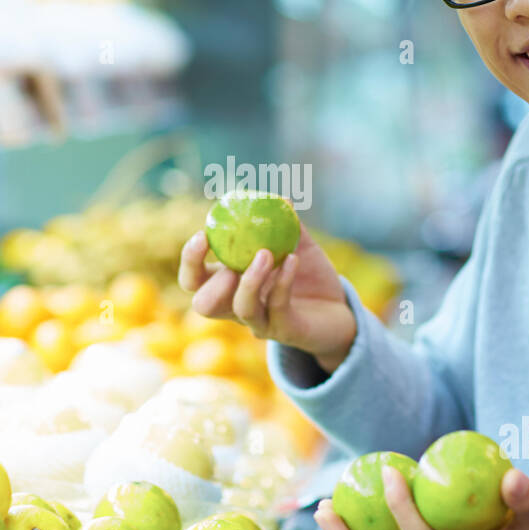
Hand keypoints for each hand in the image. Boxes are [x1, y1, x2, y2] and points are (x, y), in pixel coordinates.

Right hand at [178, 224, 356, 371]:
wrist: (338, 310)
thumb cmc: (309, 277)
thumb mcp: (297, 246)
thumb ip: (285, 225)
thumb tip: (281, 199)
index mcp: (229, 286)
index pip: (194, 279)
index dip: (190, 260)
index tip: (202, 234)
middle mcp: (238, 307)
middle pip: (203, 304)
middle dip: (212, 282)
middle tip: (230, 262)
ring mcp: (261, 322)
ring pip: (242, 308)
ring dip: (250, 279)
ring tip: (266, 254)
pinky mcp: (285, 330)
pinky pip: (278, 306)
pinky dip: (283, 280)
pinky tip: (293, 259)